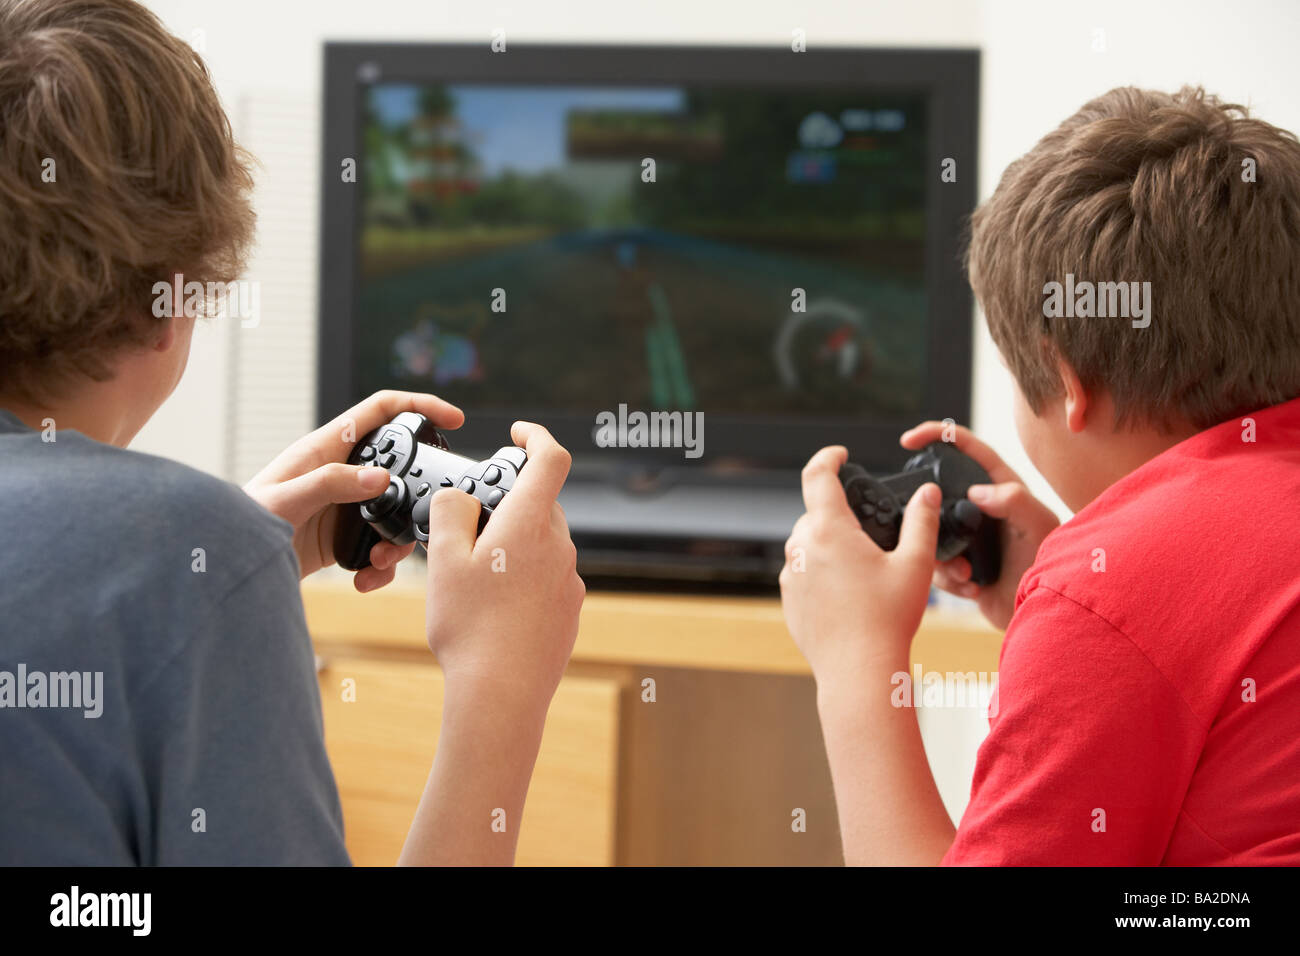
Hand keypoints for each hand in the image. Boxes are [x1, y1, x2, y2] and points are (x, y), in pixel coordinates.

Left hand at [243, 390, 464, 591]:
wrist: (225, 567)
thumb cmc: (240, 524)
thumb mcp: (287, 499)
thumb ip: (333, 484)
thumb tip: (382, 478)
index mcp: (326, 448)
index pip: (382, 411)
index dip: (419, 406)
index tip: (452, 418)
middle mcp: (340, 474)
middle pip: (400, 468)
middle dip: (416, 496)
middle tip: (425, 518)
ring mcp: (345, 506)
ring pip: (395, 513)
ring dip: (397, 542)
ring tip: (380, 563)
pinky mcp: (344, 537)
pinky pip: (380, 546)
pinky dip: (380, 566)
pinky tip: (364, 579)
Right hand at [422, 421, 584, 706]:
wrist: (500, 695)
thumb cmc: (469, 627)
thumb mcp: (443, 560)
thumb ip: (452, 512)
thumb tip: (463, 498)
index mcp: (530, 524)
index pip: (550, 459)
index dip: (536, 436)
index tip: (518, 434)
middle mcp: (559, 547)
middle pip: (540, 505)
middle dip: (509, 505)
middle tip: (469, 527)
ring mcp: (569, 581)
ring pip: (543, 544)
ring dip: (514, 545)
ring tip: (474, 579)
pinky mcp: (569, 611)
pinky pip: (547, 578)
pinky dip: (524, 579)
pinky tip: (494, 610)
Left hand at [780, 445, 941, 680]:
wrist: (858, 671)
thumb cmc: (888, 618)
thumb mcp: (915, 564)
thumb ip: (921, 521)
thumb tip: (927, 493)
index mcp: (828, 529)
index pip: (817, 476)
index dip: (828, 458)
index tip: (840, 454)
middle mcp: (801, 547)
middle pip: (816, 514)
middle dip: (840, 515)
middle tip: (871, 533)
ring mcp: (792, 575)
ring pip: (808, 544)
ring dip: (830, 544)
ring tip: (865, 568)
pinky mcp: (790, 600)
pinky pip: (803, 573)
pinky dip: (822, 572)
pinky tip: (850, 594)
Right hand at [900, 421, 1059, 629]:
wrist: (1046, 612)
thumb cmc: (1052, 564)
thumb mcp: (1039, 526)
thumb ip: (1014, 500)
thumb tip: (976, 492)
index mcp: (1001, 486)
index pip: (966, 448)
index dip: (936, 435)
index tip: (908, 441)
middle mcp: (981, 508)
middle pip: (937, 492)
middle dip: (925, 512)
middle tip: (923, 526)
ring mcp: (968, 536)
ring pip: (929, 531)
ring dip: (939, 555)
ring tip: (965, 572)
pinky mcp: (960, 564)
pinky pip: (935, 564)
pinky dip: (947, 578)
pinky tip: (971, 586)